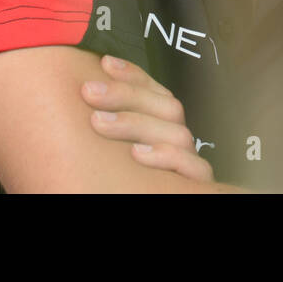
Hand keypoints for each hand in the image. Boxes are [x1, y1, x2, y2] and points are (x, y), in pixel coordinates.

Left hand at [81, 54, 213, 182]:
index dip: (132, 74)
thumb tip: (84, 89)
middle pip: (167, 107)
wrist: (153, 218)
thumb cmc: (121, 175)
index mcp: (163, 125)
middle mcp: (178, 139)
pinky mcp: (198, 183)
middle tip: (89, 92)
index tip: (104, 62)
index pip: (155, 92)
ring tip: (99, 122)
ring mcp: (191, 160)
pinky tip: (137, 153)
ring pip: (177, 133)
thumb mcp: (113, 146)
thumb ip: (107, 121)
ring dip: (136, 123)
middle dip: (126, 94)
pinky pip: (195, 167)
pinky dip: (167, 157)